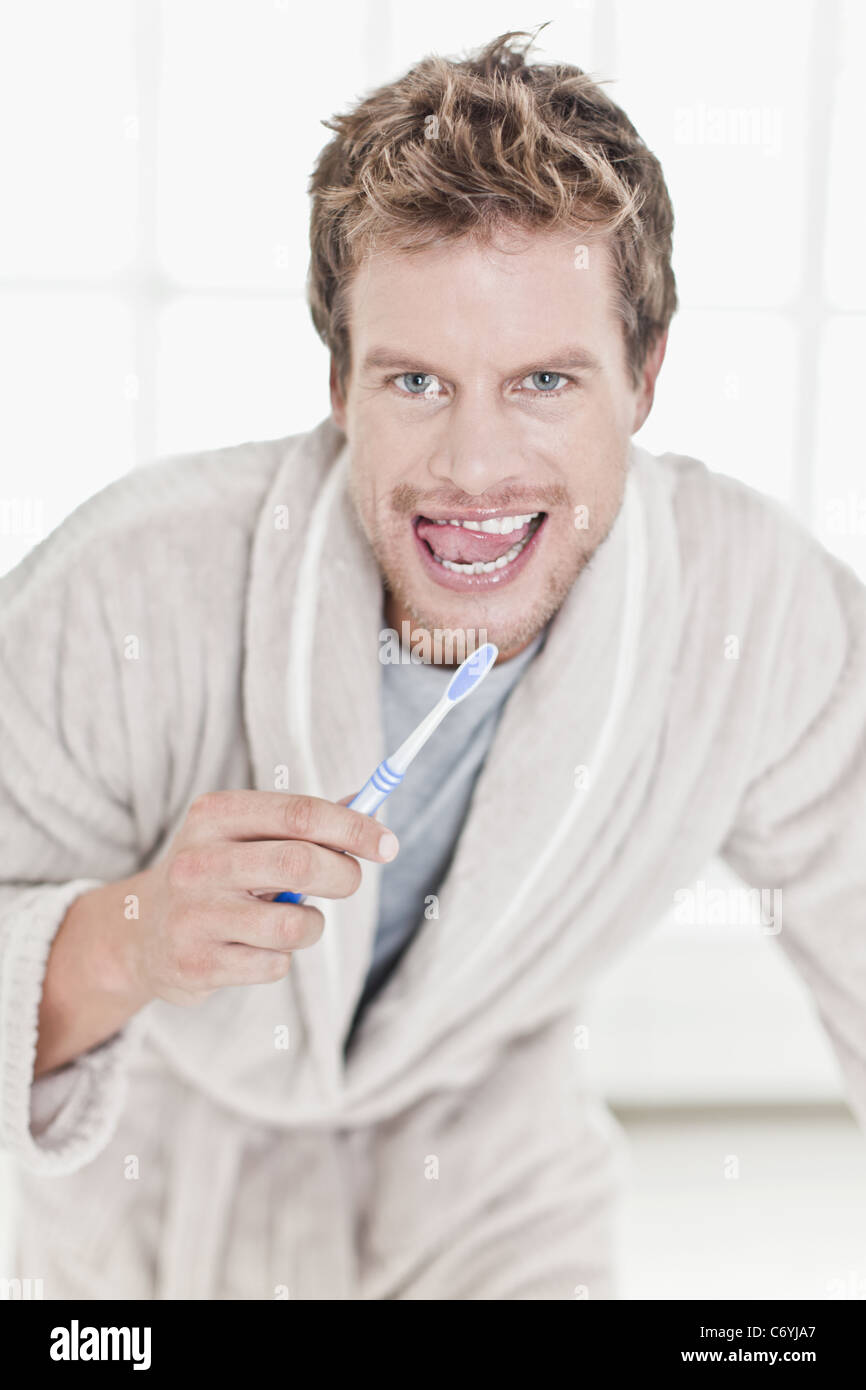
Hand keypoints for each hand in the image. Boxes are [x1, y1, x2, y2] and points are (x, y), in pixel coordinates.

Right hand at [124, 790, 397, 1006]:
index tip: (388, 844)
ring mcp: (193, 915)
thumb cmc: (215, 874)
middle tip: (349, 881)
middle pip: (301, 863)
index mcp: (213, 815)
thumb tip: (369, 806)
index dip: (353, 828)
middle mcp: (197, 861)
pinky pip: (275, 965)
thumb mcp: (243, 834)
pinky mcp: (196, 964)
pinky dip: (282, 958)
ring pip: (294, 923)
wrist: (139, 933)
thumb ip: (302, 822)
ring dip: (312, 924)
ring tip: (293, 920)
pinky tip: (255, 948)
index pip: (299, 814)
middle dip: (343, 875)